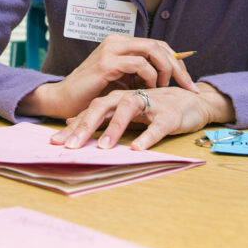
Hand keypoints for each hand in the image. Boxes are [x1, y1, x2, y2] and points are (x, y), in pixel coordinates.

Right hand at [19, 34, 197, 118]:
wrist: (63, 100)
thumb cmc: (93, 93)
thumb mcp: (123, 81)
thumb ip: (141, 74)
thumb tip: (170, 76)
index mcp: (122, 43)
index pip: (159, 45)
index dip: (177, 62)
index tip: (189, 82)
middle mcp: (118, 41)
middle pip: (160, 46)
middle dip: (178, 67)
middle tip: (188, 87)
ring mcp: (112, 49)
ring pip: (153, 50)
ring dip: (166, 70)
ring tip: (167, 89)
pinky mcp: (107, 63)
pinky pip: (139, 64)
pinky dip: (150, 76)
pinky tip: (149, 89)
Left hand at [49, 82, 234, 150]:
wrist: (193, 101)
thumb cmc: (156, 108)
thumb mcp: (126, 113)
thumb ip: (102, 118)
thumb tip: (72, 125)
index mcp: (118, 99)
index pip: (90, 110)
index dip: (73, 126)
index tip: (55, 142)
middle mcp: (130, 98)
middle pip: (103, 106)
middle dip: (85, 126)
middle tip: (71, 147)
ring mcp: (150, 105)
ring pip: (128, 111)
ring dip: (114, 129)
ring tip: (103, 148)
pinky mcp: (169, 115)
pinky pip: (156, 126)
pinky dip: (147, 137)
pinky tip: (137, 149)